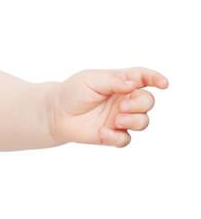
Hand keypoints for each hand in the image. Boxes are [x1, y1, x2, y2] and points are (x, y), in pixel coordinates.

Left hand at [48, 67, 168, 146]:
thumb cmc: (73, 92)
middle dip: (140, 104)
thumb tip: (134, 82)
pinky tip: (103, 132)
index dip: (156, 79)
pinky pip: (125, 140)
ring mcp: (119, 119)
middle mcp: (124, 100)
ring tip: (117, 120)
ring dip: (134, 121)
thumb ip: (114, 81)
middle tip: (122, 107)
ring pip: (142, 122)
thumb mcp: (92, 80)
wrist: (55, 114)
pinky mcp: (111, 135)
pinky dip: (118, 137)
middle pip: (148, 102)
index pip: (144, 78)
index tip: (163, 84)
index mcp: (121, 83)